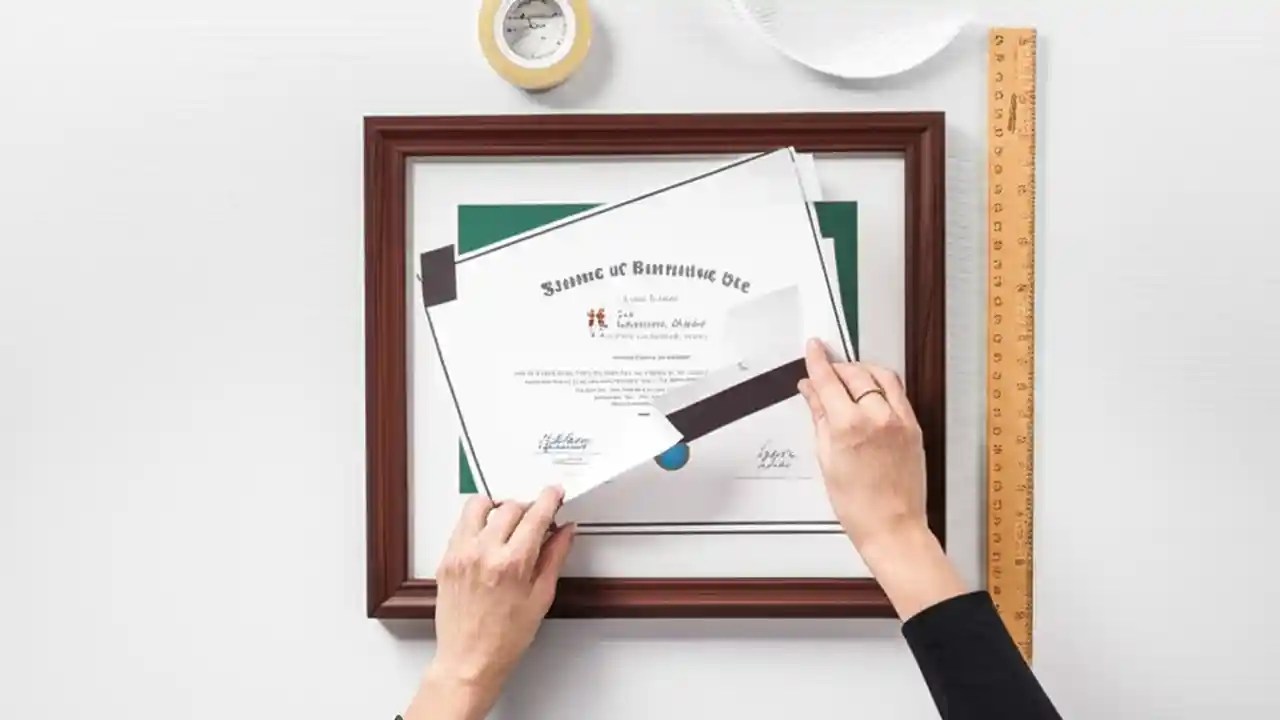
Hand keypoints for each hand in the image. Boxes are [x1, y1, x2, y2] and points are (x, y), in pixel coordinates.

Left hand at [405, 487, 574, 719]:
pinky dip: (477, 524)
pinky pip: (462, 525)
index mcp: (512, 563)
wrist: (469, 661)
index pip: (536, 514)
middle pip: (510, 506)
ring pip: (479, 506)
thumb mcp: (541, 598)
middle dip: (528, 507)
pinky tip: (488, 538)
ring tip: (508, 523)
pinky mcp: (446, 560)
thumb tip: (566, 532)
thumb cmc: (504, 639)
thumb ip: (554, 557)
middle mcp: (484, 553)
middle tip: (536, 520)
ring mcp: (461, 554)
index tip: (554, 495)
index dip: (549, 499)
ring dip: (497, 507)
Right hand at [797, 339, 963, 618]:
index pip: (829, 380)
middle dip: (837, 367)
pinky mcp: (914, 427)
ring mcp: (900, 420)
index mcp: (849, 426)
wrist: (892, 527)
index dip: (818, 360)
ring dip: (863, 370)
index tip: (813, 348)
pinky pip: (898, 393)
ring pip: (881, 376)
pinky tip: (871, 392)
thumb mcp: (826, 459)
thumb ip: (820, 418)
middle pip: (855, 373)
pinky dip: (882, 385)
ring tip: (849, 377)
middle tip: (825, 370)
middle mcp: (878, 417)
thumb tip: (812, 393)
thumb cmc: (857, 506)